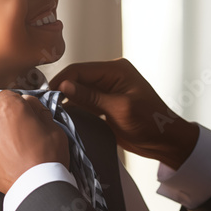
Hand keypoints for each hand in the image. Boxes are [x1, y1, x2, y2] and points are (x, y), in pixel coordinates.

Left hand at [0, 91, 69, 193]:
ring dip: (2, 138)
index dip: (15, 103)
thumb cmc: (49, 156)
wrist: (39, 187)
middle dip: (8, 121)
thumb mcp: (54, 126)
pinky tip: (12, 162)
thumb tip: (28, 102)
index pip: (5, 95)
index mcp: (11, 109)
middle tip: (25, 134)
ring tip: (19, 152)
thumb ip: (37, 109)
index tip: (23, 112)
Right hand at [50, 58, 198, 169]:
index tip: (48, 95)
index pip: (80, 70)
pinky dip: (76, 110)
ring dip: (68, 102)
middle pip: (77, 79)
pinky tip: (65, 118)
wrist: (164, 141)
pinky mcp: (105, 105)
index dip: (62, 80)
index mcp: (116, 70)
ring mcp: (107, 91)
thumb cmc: (150, 122)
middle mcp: (110, 77)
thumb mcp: (118, 108)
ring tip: (51, 112)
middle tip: (46, 105)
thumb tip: (64, 85)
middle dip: (62, 91)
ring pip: (79, 92)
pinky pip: (85, 103)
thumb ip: (90, 97)